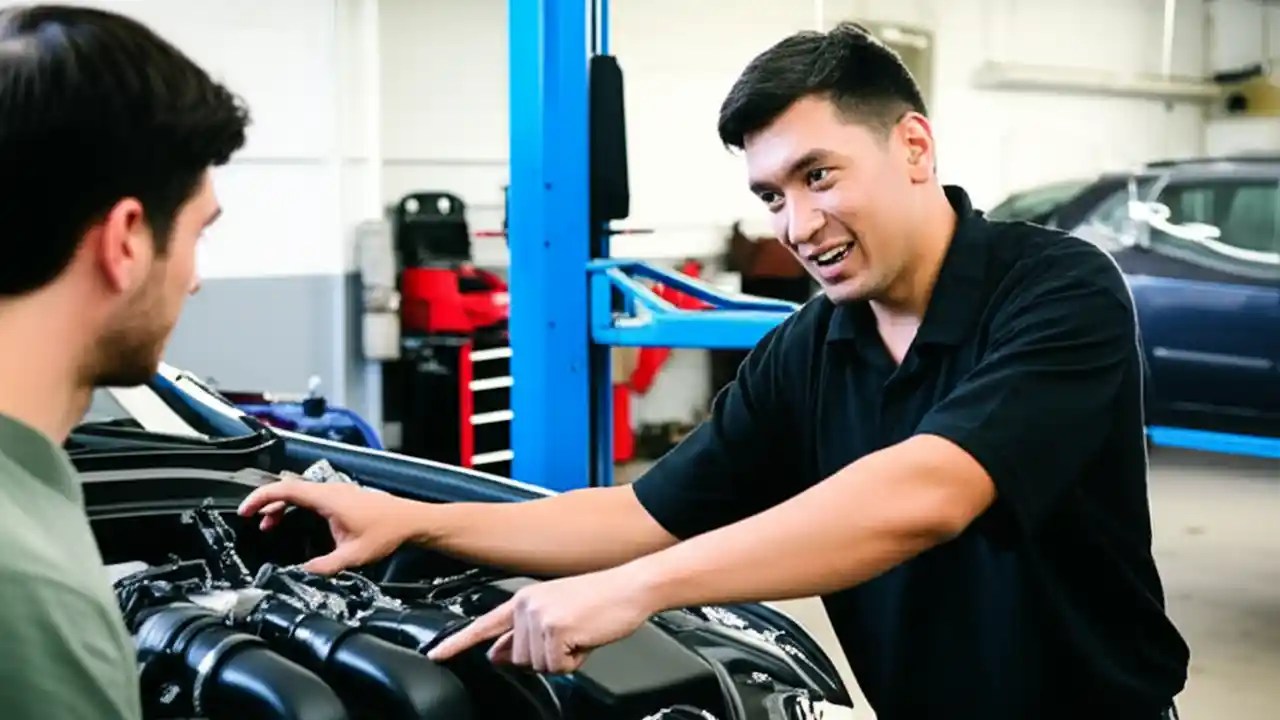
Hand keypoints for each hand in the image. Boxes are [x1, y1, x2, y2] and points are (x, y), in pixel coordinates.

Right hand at [237, 473, 425, 574]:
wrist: (411, 521)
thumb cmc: (387, 533)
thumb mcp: (353, 556)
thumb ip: (324, 566)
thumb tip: (302, 573)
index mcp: (328, 498)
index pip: (286, 489)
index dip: (261, 497)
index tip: (245, 510)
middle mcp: (330, 490)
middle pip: (289, 488)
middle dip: (266, 502)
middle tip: (250, 519)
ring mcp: (337, 492)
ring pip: (299, 492)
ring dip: (281, 505)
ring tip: (267, 524)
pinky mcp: (343, 497)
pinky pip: (311, 496)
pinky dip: (296, 505)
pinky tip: (292, 520)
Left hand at [427, 568, 655, 673]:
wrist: (630, 587)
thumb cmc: (601, 600)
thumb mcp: (557, 615)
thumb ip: (524, 636)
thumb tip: (500, 656)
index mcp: (523, 599)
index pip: (484, 625)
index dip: (457, 643)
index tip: (436, 655)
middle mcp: (525, 605)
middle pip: (519, 659)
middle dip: (547, 657)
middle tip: (572, 635)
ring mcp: (538, 616)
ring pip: (537, 665)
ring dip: (562, 659)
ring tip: (580, 634)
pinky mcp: (555, 629)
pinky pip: (557, 666)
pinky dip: (575, 661)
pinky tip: (586, 638)